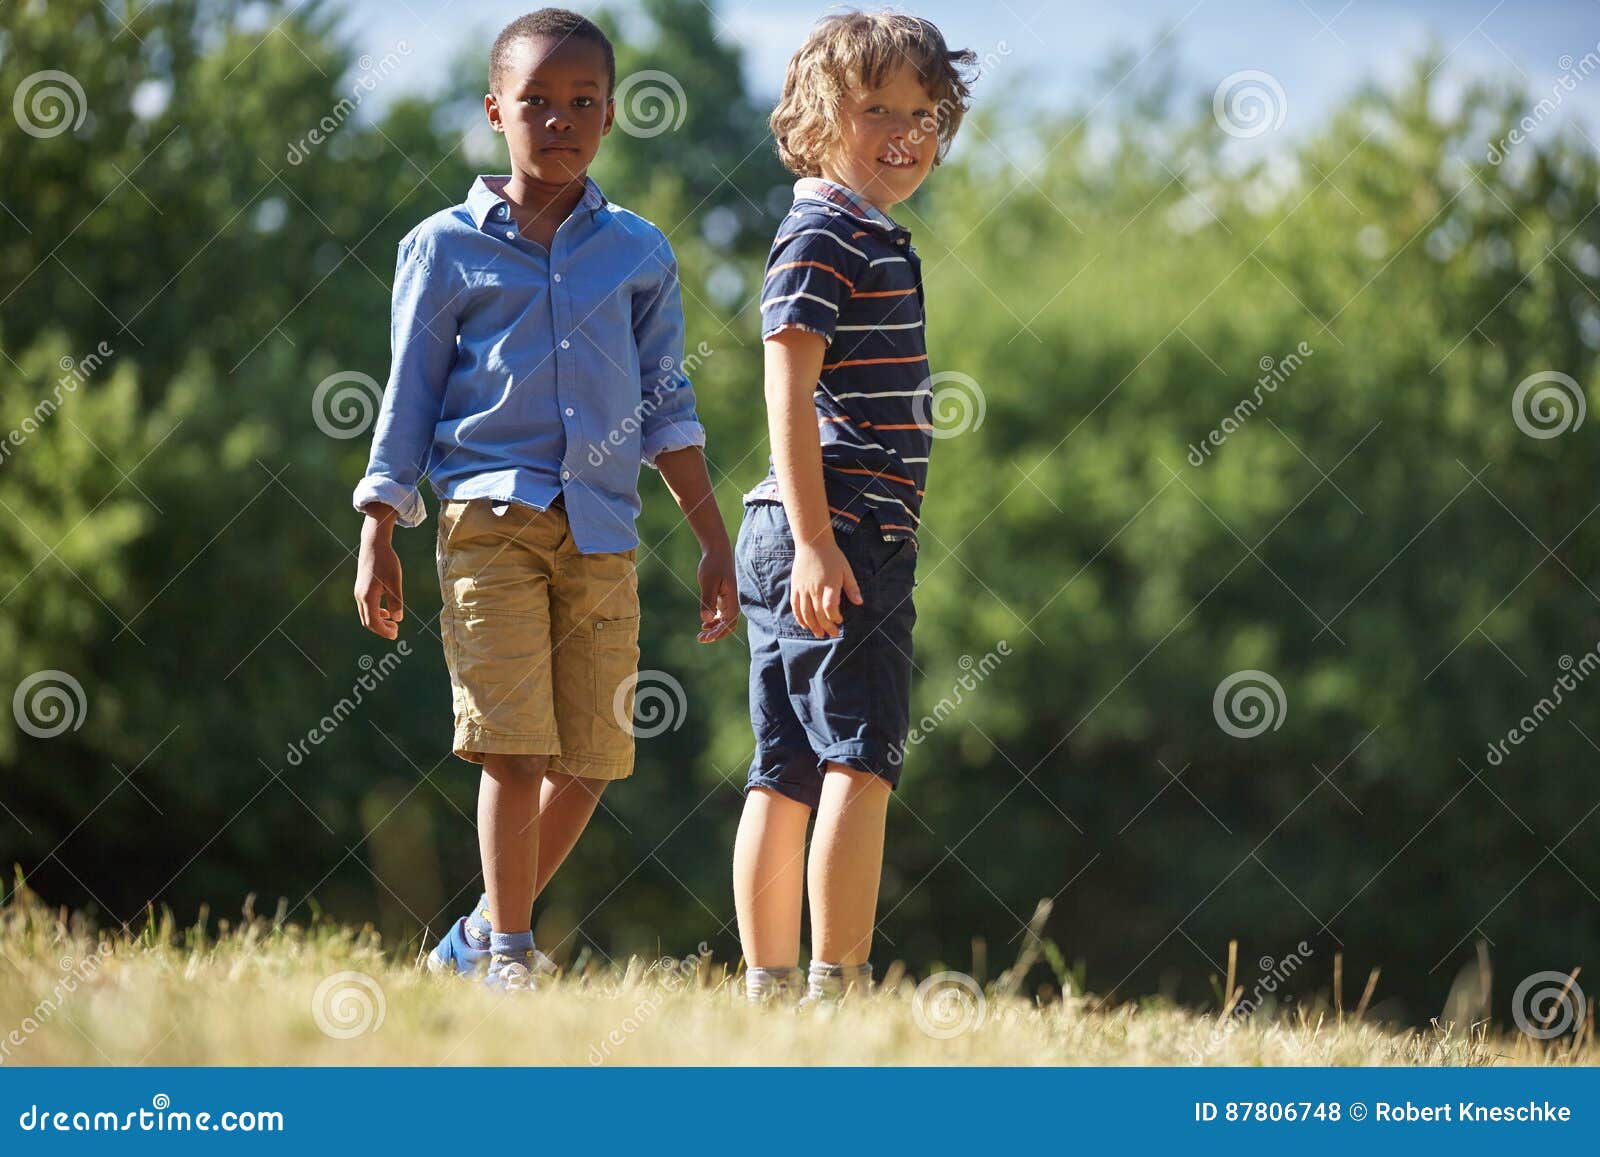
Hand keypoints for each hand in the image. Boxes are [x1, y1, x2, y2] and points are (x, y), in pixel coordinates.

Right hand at [354, 517, 403, 638]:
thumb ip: (396, 600)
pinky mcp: (360, 588)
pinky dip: (375, 613)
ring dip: (378, 621)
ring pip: (366, 615)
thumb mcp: (395, 581)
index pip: (374, 622)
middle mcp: (360, 596)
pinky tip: (386, 611)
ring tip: (393, 624)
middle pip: (368, 621)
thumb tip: (398, 619)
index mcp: (368, 596)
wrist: (373, 545)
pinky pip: (365, 607)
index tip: (395, 634)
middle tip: (396, 631)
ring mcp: (358, 592)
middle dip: (381, 629)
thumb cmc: (386, 561)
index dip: (384, 631)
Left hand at [696, 543, 738, 642]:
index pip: (728, 624)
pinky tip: (705, 622)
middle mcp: (734, 601)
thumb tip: (705, 618)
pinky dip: (715, 620)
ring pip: (725, 620)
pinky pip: (722, 614)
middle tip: (700, 639)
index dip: (718, 633)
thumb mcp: (708, 582)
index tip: (705, 638)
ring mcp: (730, 599)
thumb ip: (707, 600)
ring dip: (715, 629)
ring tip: (701, 634)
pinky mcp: (724, 596)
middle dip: (716, 634)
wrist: (717, 550)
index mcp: (732, 600)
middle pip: (728, 625)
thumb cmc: (713, 565)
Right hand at [790, 537, 861, 637]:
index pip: (830, 607)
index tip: (840, 620)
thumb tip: (859, 602)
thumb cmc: (832, 557)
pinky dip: (799, 618)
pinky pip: (795, 606)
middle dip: (826, 627)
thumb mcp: (846, 570)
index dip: (834, 617)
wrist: (812, 543)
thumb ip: (852, 587)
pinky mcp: (796, 587)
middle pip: (818, 614)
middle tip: (832, 634)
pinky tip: (805, 625)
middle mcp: (815, 589)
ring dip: (813, 626)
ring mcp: (803, 589)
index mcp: (829, 584)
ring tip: (819, 634)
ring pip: (806, 613)